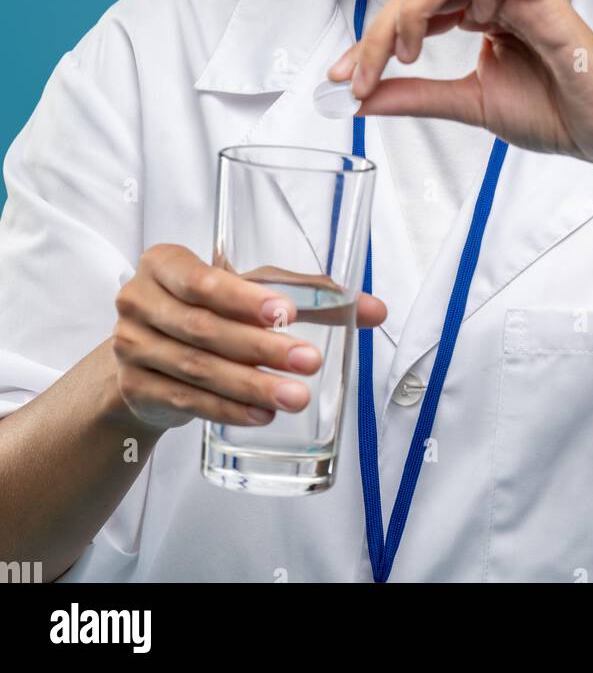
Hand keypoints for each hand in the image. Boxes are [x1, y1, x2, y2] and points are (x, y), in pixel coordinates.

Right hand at [111, 244, 386, 432]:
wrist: (143, 358)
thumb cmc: (205, 310)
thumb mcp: (246, 292)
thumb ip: (307, 295)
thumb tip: (375, 309)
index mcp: (163, 263)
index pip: (202, 279)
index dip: (244, 298)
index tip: (288, 312)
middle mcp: (139, 301)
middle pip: (205, 328)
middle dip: (262, 348)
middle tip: (309, 361)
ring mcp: (131, 347)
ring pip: (198, 369)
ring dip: (251, 385)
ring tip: (296, 396)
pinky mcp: (136, 388)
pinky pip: (188, 401)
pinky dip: (228, 410)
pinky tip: (262, 416)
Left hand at [327, 0, 592, 169]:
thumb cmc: (551, 113)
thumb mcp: (466, 104)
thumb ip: (415, 95)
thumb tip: (358, 99)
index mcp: (476, 13)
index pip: (412, 6)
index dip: (372, 38)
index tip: (342, 79)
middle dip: (383, 27)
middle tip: (365, 75)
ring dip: (420, 4)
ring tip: (415, 51)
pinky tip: (479, 24)